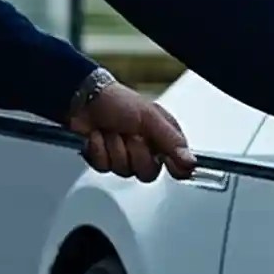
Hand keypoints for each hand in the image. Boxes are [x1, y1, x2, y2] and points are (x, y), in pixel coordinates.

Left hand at [67, 82, 196, 181]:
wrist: (84, 100)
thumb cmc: (118, 102)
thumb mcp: (149, 117)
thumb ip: (171, 141)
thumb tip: (190, 161)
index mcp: (162, 137)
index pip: (178, 163)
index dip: (174, 167)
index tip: (165, 160)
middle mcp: (146, 149)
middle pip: (148, 172)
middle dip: (135, 152)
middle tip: (130, 134)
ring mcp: (125, 156)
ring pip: (124, 171)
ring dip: (114, 148)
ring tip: (111, 131)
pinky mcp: (105, 161)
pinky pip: (104, 168)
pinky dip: (98, 150)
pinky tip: (98, 136)